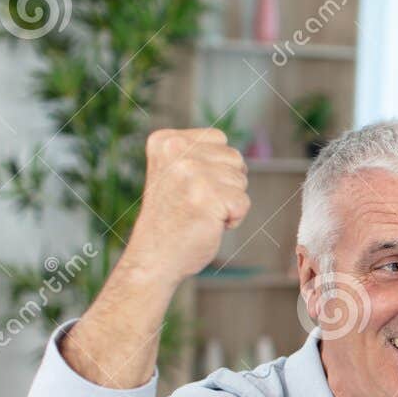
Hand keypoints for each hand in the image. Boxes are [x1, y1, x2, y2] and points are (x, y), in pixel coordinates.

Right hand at [121, 128, 250, 289]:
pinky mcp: (208, 196)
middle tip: (196, 203)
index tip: (190, 186)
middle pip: (235, 158)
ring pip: (241, 181)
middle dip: (226, 184)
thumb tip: (238, 156)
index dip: (216, 168)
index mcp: (166, 140)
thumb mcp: (176, 173)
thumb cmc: (171, 218)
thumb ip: (199, 155)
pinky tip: (208, 224)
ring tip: (200, 213)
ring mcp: (191, 172)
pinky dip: (233, 219)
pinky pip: (243, 203)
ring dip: (229, 202)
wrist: (154, 256)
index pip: (219, 140)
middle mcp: (176, 150)